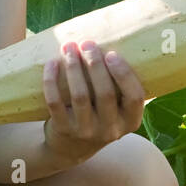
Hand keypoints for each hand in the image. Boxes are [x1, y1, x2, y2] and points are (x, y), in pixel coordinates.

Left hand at [42, 39, 145, 164]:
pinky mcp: (63, 130)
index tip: (111, 53)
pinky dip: (51, 81)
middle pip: (105, 93)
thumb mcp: (116, 110)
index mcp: (130, 122)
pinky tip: (51, 64)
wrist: (70, 149)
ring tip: (68, 47)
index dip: (123, 75)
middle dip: (94, 64)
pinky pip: (55, 103)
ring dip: (73, 68)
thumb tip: (115, 36)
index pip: (134, 97)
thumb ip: (119, 86)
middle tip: (87, 43)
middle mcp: (110, 130)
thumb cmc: (98, 116)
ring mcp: (86, 132)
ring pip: (80, 96)